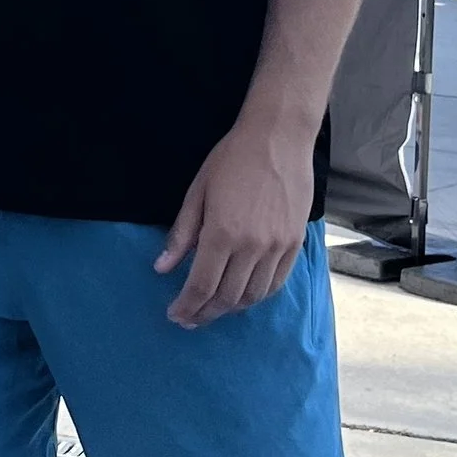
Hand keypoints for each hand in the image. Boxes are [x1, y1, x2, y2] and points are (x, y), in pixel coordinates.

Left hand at [154, 116, 312, 328]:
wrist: (279, 138)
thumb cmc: (232, 159)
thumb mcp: (197, 191)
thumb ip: (181, 234)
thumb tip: (161, 268)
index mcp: (222, 233)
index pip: (201, 285)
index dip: (186, 305)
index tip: (175, 314)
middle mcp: (252, 246)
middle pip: (226, 296)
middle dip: (204, 313)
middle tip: (189, 319)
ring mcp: (277, 247)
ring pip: (253, 295)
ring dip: (230, 309)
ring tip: (213, 309)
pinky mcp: (294, 243)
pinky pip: (276, 283)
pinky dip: (258, 296)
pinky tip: (243, 296)